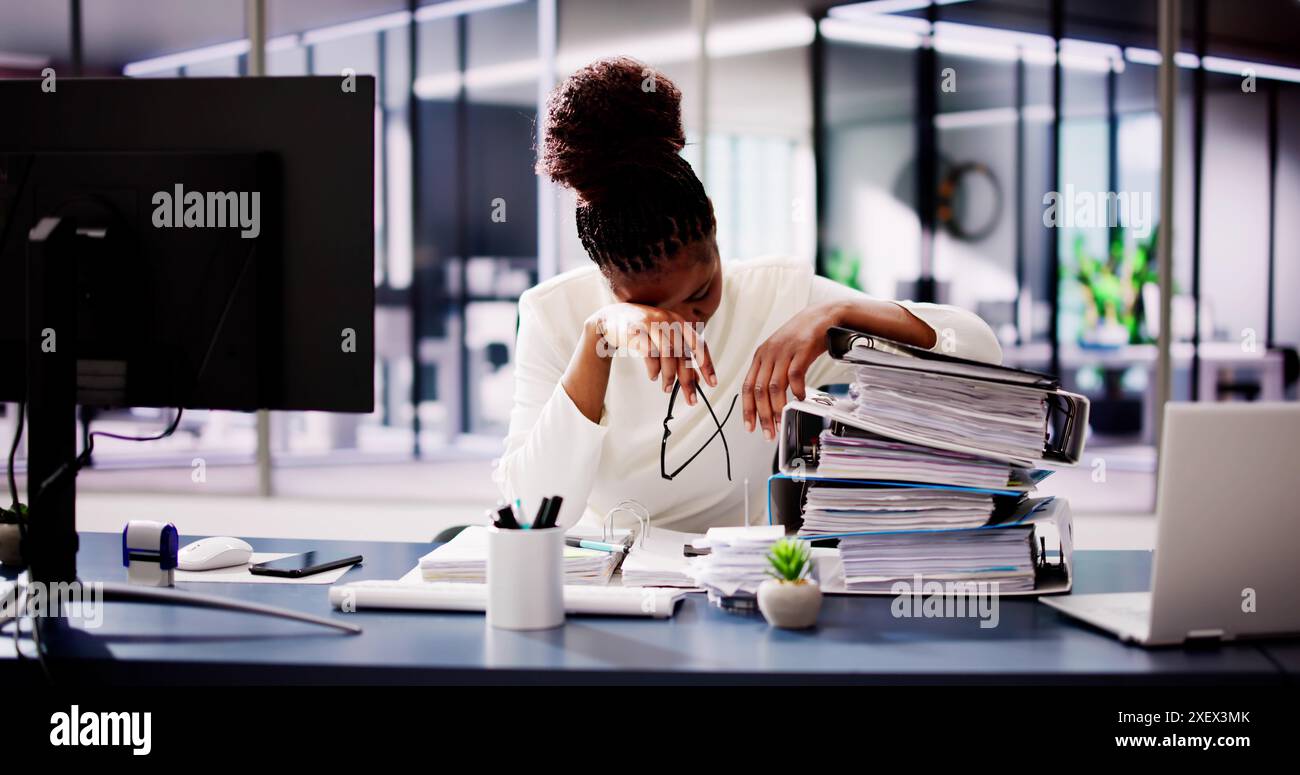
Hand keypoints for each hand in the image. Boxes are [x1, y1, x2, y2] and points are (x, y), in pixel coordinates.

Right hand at [586, 303, 716, 405]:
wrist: (611, 319)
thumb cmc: (642, 331)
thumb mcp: (664, 338)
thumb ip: (679, 355)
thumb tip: (694, 378)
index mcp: (679, 322)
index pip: (698, 344)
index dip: (706, 364)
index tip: (711, 383)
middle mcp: (667, 320)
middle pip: (683, 353)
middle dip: (688, 379)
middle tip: (691, 397)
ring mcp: (651, 324)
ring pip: (667, 354)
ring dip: (669, 376)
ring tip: (667, 388)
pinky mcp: (636, 331)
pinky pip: (650, 353)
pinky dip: (653, 369)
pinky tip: (653, 376)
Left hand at [742, 302, 842, 438]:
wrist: (821, 316)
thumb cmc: (801, 336)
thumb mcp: (780, 353)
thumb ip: (772, 373)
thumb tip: (768, 399)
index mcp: (760, 356)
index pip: (747, 387)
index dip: (747, 409)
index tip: (750, 425)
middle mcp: (769, 354)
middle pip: (759, 390)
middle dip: (763, 415)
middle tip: (768, 432)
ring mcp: (785, 351)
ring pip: (775, 386)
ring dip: (778, 408)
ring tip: (782, 421)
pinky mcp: (801, 350)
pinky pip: (795, 376)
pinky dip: (797, 391)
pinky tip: (800, 399)